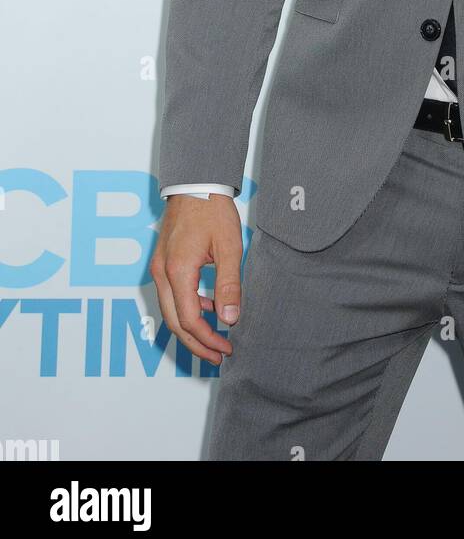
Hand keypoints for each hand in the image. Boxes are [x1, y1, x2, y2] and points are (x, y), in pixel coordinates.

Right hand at [150, 194, 243, 365]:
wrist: (195, 182)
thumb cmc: (212, 210)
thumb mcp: (228, 247)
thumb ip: (229, 285)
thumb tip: (230, 319)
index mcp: (177, 271)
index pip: (189, 320)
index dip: (207, 340)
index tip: (226, 349)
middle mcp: (162, 273)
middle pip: (174, 322)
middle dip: (196, 344)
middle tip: (218, 356)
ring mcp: (158, 267)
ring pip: (170, 311)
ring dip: (191, 329)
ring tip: (215, 339)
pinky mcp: (162, 262)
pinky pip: (171, 296)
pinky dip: (187, 309)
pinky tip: (208, 309)